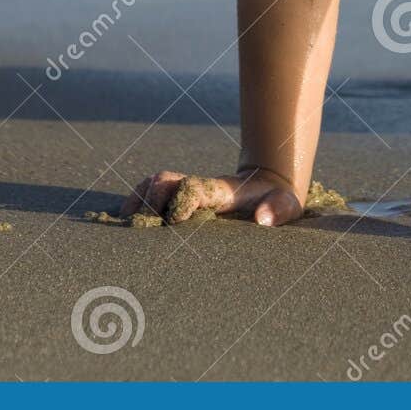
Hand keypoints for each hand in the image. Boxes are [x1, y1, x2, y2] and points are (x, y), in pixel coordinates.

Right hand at [119, 167, 302, 225]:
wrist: (270, 184)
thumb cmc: (278, 200)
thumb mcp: (287, 205)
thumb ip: (278, 210)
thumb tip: (262, 218)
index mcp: (222, 190)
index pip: (195, 188)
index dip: (183, 201)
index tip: (175, 221)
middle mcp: (200, 185)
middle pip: (166, 181)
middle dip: (151, 200)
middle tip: (141, 228)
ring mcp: (189, 189)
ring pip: (155, 183)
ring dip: (138, 198)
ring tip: (124, 222)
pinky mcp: (183, 197)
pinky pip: (153, 192)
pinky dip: (137, 200)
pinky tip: (125, 218)